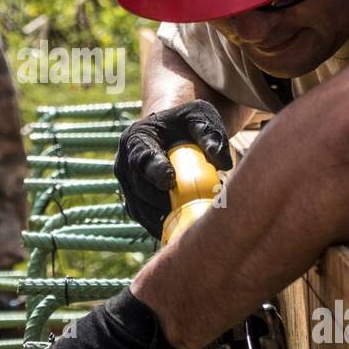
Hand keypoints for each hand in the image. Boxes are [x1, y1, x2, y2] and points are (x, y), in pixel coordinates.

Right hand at [114, 100, 231, 237]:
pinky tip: (180, 230)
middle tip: (188, 206)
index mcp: (137, 138)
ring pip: (139, 208)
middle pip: (139, 187)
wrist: (170, 132)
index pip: (142, 156)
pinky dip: (159, 226)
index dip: (155, 171)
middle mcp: (125, 162)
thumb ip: (211, 134)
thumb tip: (224, 164)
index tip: (171, 181)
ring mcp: (126, 184)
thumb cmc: (186, 124)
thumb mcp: (200, 118)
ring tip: (188, 219)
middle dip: (161, 199)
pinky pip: (143, 218)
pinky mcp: (133, 201)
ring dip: (161, 217)